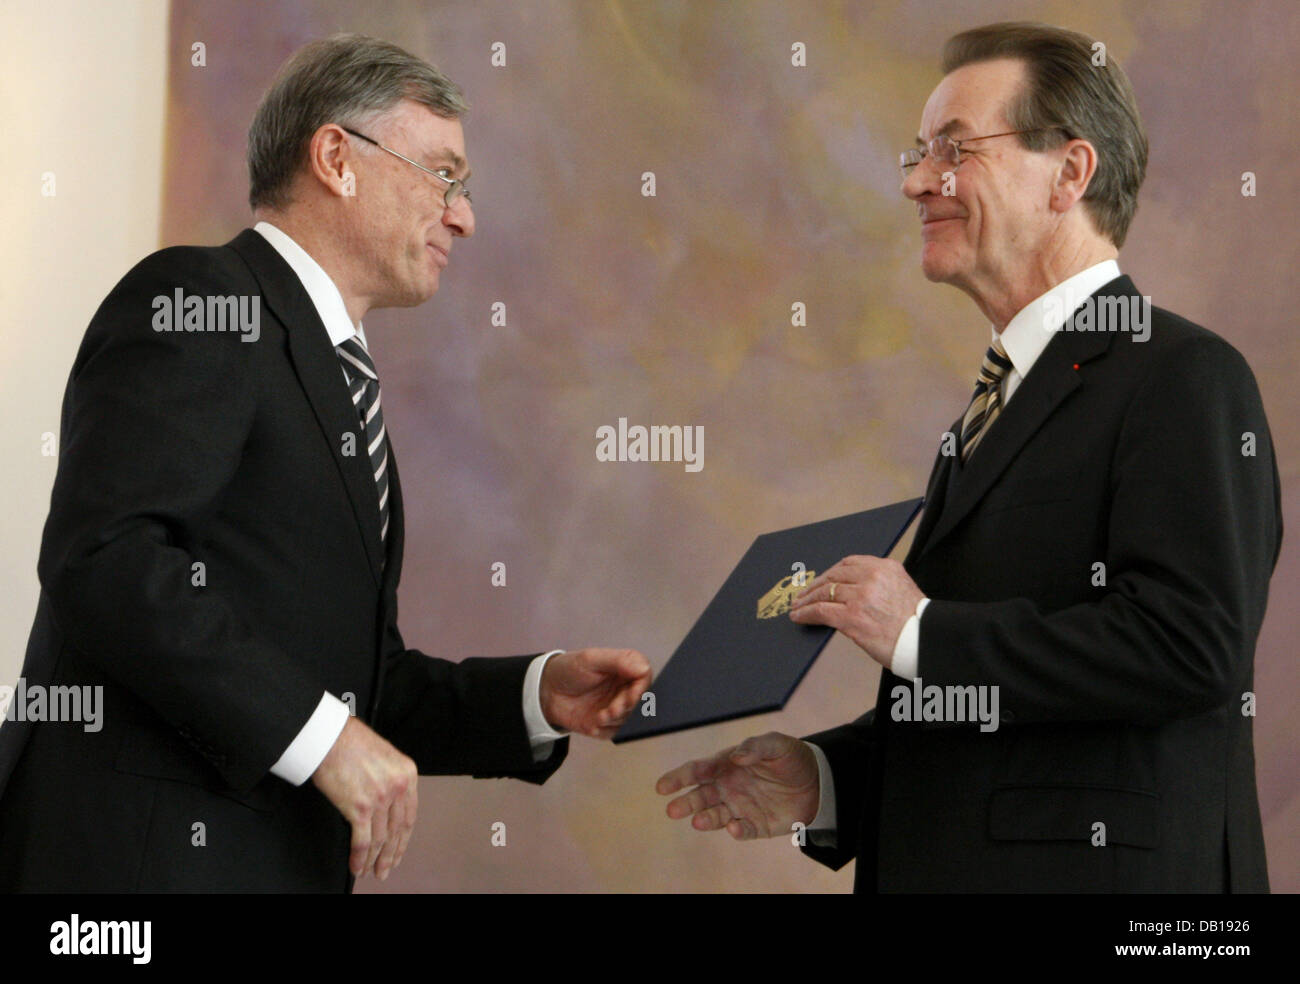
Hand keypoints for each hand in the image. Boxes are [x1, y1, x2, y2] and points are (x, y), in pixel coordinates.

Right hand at [310, 716, 417, 880]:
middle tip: (386, 869)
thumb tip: (384, 804)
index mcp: (407, 774)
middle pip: (397, 831)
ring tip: (371, 871)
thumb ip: (390, 779)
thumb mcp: (384, 756)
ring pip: (380, 839)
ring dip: (375, 860)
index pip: (410, 815)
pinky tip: (357, 866)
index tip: (399, 850)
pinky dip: (360, 857)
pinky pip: (362, 841)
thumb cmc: (350, 740)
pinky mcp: (360, 808)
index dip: (403, 839)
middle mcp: (398, 787)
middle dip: (391, 854)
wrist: (330, 736)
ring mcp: (380, 799)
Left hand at [540, 648, 651, 738]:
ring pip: (630, 719)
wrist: (546, 691)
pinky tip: (594, 723)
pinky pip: (616, 733)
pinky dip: (607, 730)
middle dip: (628, 707)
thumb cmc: (569, 670)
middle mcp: (625, 689)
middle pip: (641, 701)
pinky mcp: (607, 726)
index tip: (631, 696)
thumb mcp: (591, 659)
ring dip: (617, 719)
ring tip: (600, 716)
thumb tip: (644, 668)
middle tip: (613, 709)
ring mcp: (617, 708)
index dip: (642, 689)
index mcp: (625, 670)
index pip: (644, 678)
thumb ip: (619, 661)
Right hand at [656, 732, 818, 839]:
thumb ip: (755, 747)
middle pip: (699, 796)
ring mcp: (739, 808)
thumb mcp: (777, 744)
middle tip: (672, 809)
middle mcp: (726, 788)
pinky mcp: (754, 825)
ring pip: (714, 816)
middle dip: (685, 803)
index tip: (663, 786)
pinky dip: (735, 830)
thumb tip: (735, 756)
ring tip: (697, 821)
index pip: (698, 770)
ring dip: (705, 819)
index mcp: (725, 765)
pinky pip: (741, 830)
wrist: (818, 782)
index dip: (679, 777)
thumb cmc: (791, 758)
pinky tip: (733, 827)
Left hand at [789, 555, 924, 668]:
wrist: (924, 642)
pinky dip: (806, 613)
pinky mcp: (852, 617)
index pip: (849, 563)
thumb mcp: (901, 589)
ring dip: (807, 600)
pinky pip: (821, 611)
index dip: (831, 572)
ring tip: (798, 606)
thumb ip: (879, 583)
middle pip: (834, 576)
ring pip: (824, 593)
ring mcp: (861, 596)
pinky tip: (799, 617)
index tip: (822, 580)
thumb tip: (852, 589)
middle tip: (804, 594)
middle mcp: (872, 577)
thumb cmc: (915, 623)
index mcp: (886, 567)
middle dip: (815, 586)